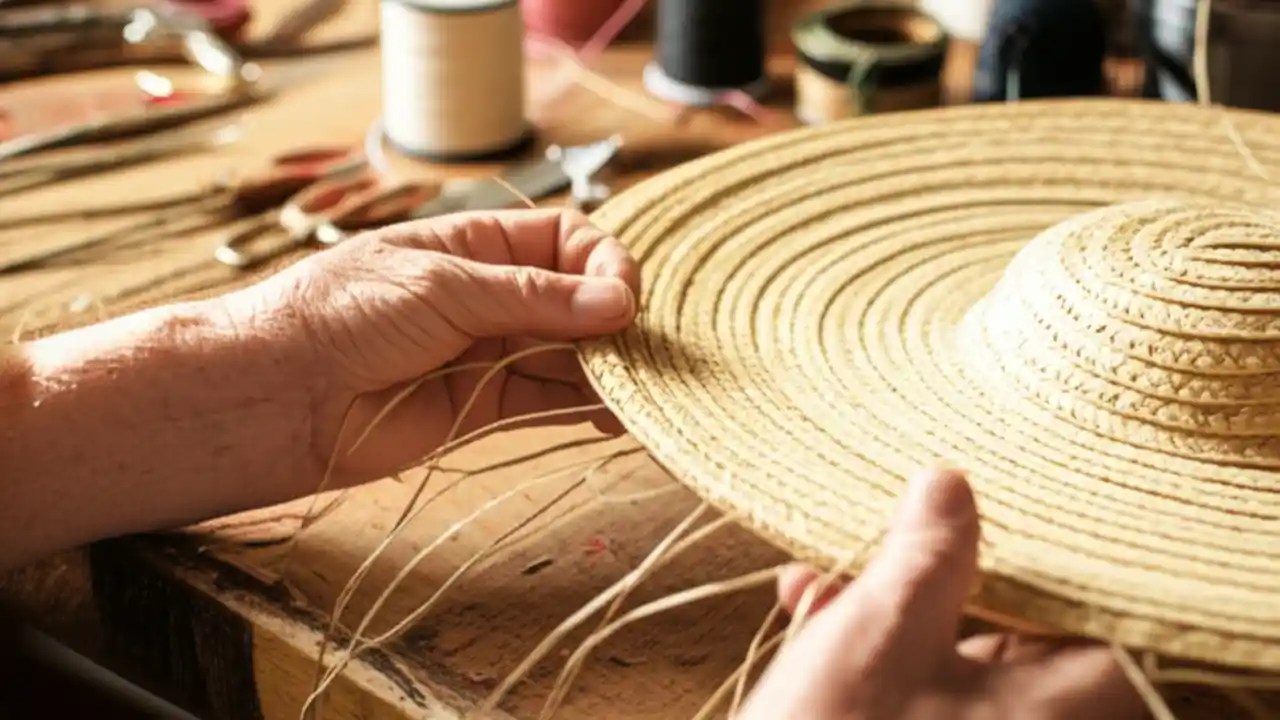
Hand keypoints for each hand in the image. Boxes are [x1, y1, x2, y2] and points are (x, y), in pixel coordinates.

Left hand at [223, 208, 640, 483]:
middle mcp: (493, 296)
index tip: (622, 300)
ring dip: (607, 371)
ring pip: (571, 356)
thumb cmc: (343, 313)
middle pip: (579, 302)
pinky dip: (584, 408)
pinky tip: (614, 415)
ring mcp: (491, 352)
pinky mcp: (485, 408)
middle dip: (613, 324)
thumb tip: (616, 304)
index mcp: (479, 244)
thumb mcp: (442, 286)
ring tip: (638, 391)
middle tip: (640, 353)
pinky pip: (549, 402)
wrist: (278, 394)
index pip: (568, 242)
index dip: (604, 266)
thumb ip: (531, 298)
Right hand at [737, 469, 1144, 719]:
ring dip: (879, 620)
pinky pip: (923, 703)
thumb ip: (930, 552)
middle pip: (1002, 629)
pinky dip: (872, 668)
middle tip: (860, 557)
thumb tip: (950, 487)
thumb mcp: (883, 629)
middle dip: (916, 585)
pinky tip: (812, 634)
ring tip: (814, 596)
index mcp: (1075, 699)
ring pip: (950, 666)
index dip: (1004, 550)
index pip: (1071, 599)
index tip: (952, 516)